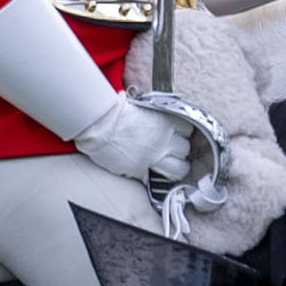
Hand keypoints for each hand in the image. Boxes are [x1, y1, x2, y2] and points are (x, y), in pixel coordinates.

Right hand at [71, 93, 195, 186]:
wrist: (97, 124)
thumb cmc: (113, 112)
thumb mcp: (140, 106)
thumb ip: (154, 116)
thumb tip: (158, 118)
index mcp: (165, 121)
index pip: (188, 129)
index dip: (182, 133)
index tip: (177, 135)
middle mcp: (164, 139)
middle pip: (185, 149)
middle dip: (179, 151)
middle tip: (171, 151)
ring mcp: (154, 156)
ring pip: (180, 169)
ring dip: (176, 168)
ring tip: (170, 167)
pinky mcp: (141, 170)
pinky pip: (155, 179)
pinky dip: (152, 178)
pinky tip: (148, 174)